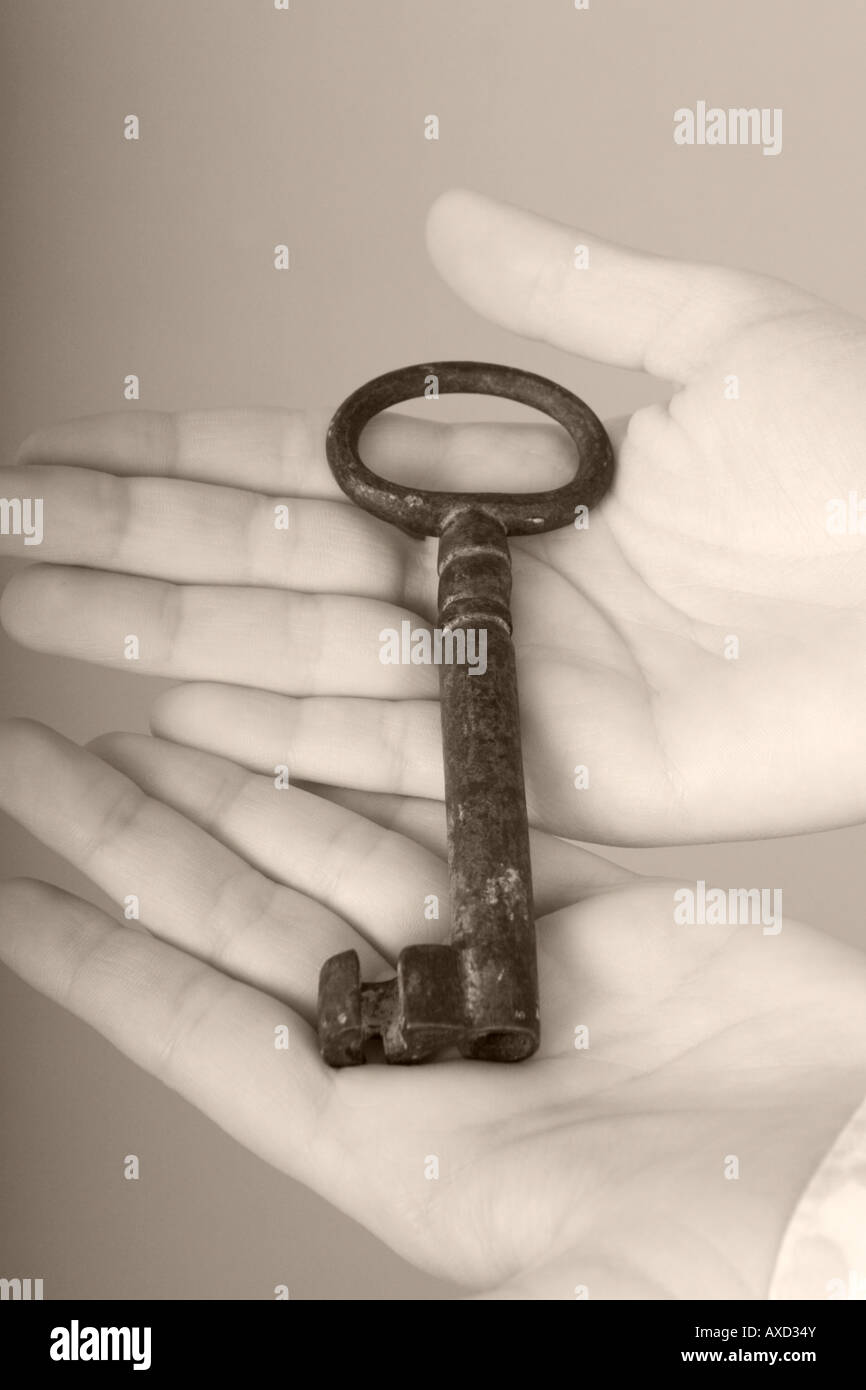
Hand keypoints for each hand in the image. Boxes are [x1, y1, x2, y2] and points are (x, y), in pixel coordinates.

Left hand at [2, 718, 863, 1297]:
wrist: (860, 1179)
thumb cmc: (731, 1254)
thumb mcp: (569, 1275)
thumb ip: (456, 1230)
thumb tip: (346, 1228)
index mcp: (388, 1136)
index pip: (196, 1028)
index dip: (96, 961)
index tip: (10, 896)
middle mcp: (424, 1038)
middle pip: (240, 917)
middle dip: (136, 839)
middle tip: (44, 761)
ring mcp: (496, 962)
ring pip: (326, 853)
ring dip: (230, 792)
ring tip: (137, 732)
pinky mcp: (573, 905)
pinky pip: (446, 820)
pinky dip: (370, 775)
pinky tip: (298, 734)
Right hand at [4, 189, 865, 842]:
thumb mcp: (712, 336)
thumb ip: (568, 287)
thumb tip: (445, 220)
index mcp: (510, 497)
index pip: (304, 477)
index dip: (180, 465)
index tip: (70, 454)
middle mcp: (484, 601)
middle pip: (271, 576)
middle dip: (128, 552)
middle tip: (6, 538)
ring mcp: (502, 696)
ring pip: (298, 668)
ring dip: (160, 641)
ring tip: (38, 613)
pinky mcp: (545, 783)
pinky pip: (386, 768)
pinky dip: (273, 750)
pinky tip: (166, 726)